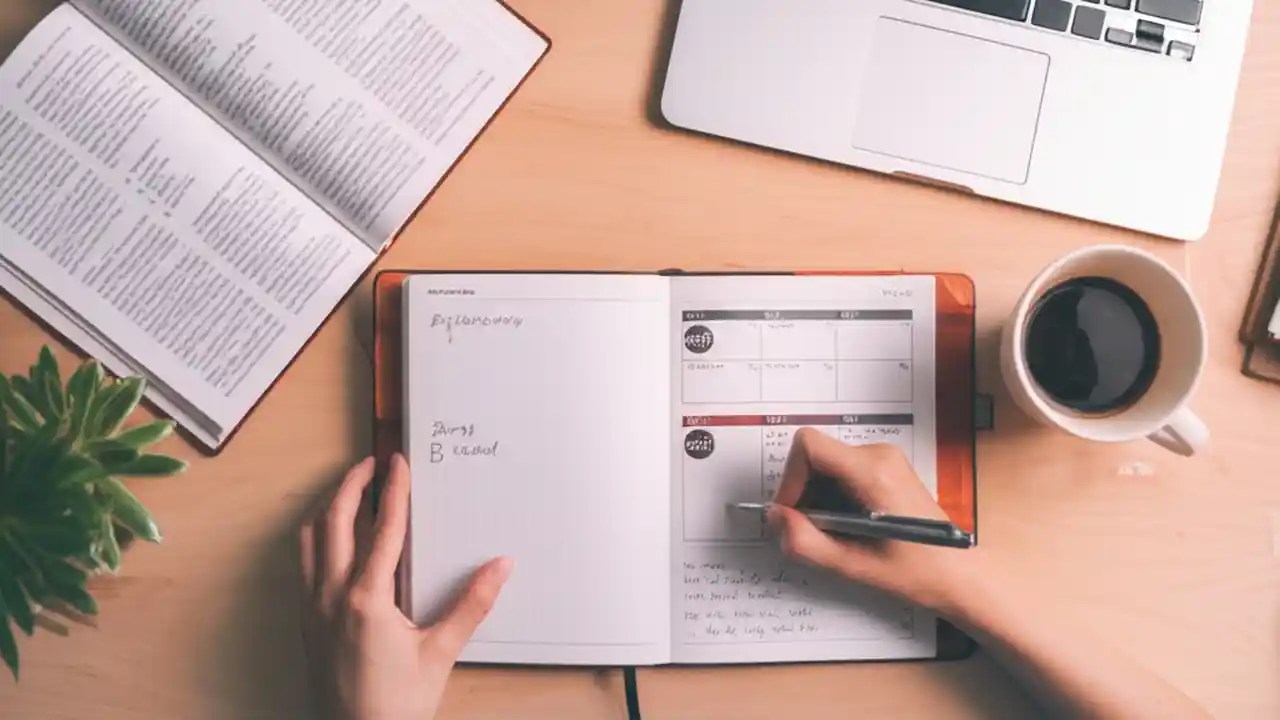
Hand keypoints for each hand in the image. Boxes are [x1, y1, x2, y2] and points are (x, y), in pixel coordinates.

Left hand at [299, 454, 512, 719]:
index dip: (393, 490)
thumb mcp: (440, 653)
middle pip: (334, 521)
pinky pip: (303, 566)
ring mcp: (313, 609)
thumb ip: (471, 605)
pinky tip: (332, 543)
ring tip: (347, 493)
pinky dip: (316, 539)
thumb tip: (499, 567)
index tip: (398, 463)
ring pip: (310, 540)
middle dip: (350, 485)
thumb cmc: (393, 707)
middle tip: (369, 465)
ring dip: (327, 509)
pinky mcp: (306, 623)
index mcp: (366, 599)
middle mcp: (331, 596)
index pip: (383, 528)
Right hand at [768, 429, 981, 613]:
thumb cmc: (919, 571)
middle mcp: (879, 455)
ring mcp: (884, 459)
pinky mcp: (885, 468)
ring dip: (819, 499)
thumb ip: (806, 543)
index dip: (790, 479)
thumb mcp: (854, 565)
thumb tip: (775, 518)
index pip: (809, 446)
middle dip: (804, 495)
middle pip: (814, 457)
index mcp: (873, 471)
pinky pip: (841, 472)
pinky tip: (851, 527)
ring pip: (825, 466)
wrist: (959, 574)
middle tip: (817, 532)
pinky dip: (833, 498)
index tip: (794, 513)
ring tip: (839, 534)